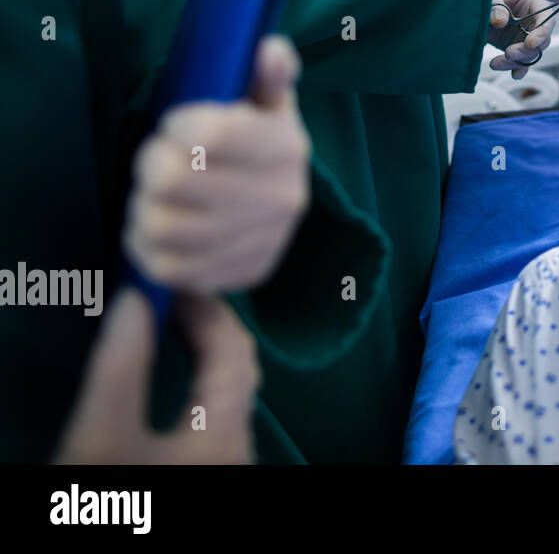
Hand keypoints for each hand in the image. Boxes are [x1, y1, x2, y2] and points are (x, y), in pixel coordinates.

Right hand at [54, 289, 257, 463]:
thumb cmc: (104, 499)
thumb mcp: (99, 437)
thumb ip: (120, 367)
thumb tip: (136, 297)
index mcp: (226, 433)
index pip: (231, 346)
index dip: (200, 305)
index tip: (162, 279)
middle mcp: (240, 442)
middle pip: (236, 363)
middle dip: (205, 320)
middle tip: (163, 291)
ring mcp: (225, 456)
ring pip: (229, 383)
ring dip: (203, 344)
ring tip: (165, 316)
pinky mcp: (206, 463)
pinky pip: (217, 403)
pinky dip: (200, 369)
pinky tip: (176, 362)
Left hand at [124, 35, 310, 292]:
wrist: (278, 203)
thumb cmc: (256, 140)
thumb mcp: (267, 100)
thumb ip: (267, 73)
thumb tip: (269, 49)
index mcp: (288, 146)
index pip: (210, 135)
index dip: (175, 127)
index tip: (174, 125)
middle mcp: (284, 196)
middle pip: (175, 180)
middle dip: (150, 165)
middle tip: (155, 161)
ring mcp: (263, 240)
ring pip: (163, 225)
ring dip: (143, 207)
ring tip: (152, 195)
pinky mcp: (241, 275)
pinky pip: (166, 267)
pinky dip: (146, 246)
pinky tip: (157, 226)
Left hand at [487, 0, 554, 79]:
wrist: (481, 9)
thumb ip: (496, 7)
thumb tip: (500, 21)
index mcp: (535, 5)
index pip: (546, 20)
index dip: (541, 34)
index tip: (529, 43)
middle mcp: (535, 23)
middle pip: (540, 42)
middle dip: (525, 51)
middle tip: (508, 53)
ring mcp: (527, 37)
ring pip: (530, 55)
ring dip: (516, 62)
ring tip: (496, 63)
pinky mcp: (518, 48)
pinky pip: (522, 62)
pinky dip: (517, 69)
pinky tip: (514, 74)